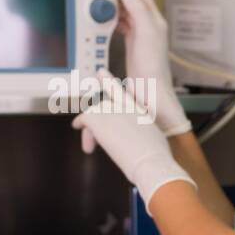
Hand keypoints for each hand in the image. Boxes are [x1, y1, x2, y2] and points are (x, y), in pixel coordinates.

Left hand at [73, 72, 196, 208]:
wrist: (151, 161)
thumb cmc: (157, 157)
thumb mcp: (155, 140)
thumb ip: (144, 135)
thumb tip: (139, 144)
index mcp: (140, 111)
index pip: (122, 93)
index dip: (110, 82)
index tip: (101, 73)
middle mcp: (125, 106)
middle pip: (106, 104)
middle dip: (101, 115)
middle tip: (96, 129)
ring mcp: (111, 110)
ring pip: (95, 112)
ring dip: (92, 125)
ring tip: (90, 141)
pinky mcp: (97, 117)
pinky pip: (84, 118)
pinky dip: (80, 123)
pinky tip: (76, 126)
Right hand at [109, 0, 190, 136]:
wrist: (150, 93)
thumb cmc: (153, 68)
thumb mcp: (146, 34)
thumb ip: (138, 11)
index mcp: (154, 20)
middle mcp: (148, 25)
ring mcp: (140, 35)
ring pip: (123, 11)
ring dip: (111, 4)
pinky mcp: (132, 44)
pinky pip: (119, 24)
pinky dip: (110, 18)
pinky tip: (101, 18)